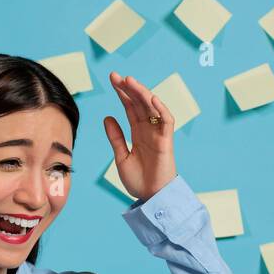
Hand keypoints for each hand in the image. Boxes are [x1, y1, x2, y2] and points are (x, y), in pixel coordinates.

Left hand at [103, 71, 176, 202]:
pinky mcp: (166, 141)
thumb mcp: (121, 157)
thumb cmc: (138, 180)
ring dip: (142, 93)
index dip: (122, 94)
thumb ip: (116, 137)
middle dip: (129, 88)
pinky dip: (160, 108)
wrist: (150, 197)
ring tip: (129, 81)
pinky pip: (166, 121)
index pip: (131, 108)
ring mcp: (158, 134)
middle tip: (116, 76)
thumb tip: (107, 117)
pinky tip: (150, 98)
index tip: (112, 80)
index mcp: (138, 133)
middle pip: (140, 103)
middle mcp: (149, 130)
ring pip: (152, 108)